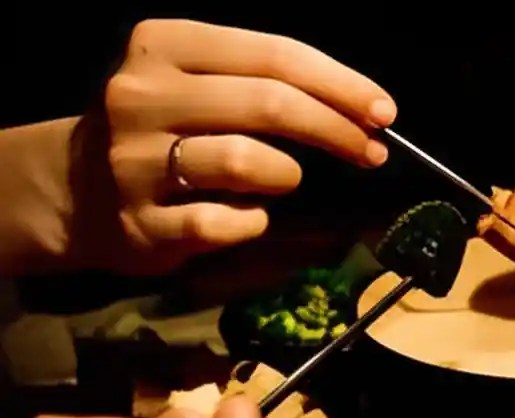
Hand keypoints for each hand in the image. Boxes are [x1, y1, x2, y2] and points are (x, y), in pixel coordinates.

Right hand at [72, 19, 395, 274]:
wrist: (77, 190)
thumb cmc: (166, 129)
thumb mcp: (201, 81)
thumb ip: (268, 83)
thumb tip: (364, 111)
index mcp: (163, 45)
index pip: (273, 55)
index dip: (340, 84)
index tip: (384, 112)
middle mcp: (142, 96)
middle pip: (268, 104)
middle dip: (334, 129)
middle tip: (370, 152)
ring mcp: (135, 161)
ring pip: (245, 161)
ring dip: (287, 175)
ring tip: (286, 179)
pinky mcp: (140, 222)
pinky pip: (224, 223)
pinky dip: (252, 221)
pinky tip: (249, 216)